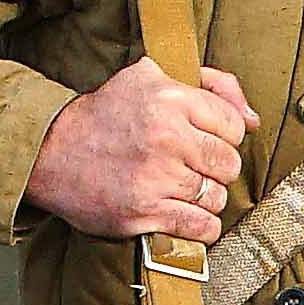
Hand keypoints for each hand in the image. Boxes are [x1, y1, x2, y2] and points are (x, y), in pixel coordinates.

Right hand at [29, 59, 255, 242]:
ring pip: (216, 196)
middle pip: (228, 163)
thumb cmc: (106, 114)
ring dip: (205, 197)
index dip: (223, 135)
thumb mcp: (150, 77)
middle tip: (192, 166)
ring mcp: (155, 178)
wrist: (51, 151)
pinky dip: (202, 227)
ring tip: (183, 189)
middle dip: (215, 167)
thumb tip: (253, 119)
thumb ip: (210, 85)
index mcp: (169, 98)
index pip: (233, 125)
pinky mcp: (143, 213)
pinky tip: (187, 216)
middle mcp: (166, 137)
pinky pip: (200, 227)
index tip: (203, 140)